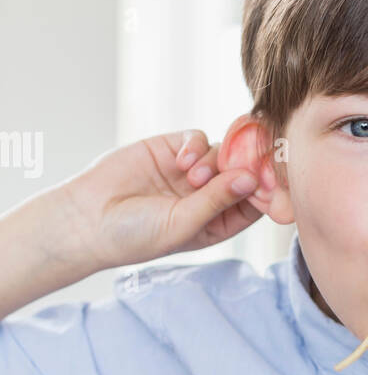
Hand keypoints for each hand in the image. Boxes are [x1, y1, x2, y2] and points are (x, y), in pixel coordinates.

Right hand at [64, 129, 262, 269]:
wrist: (88, 219)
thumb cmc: (135, 235)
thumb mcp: (183, 224)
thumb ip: (217, 200)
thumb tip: (252, 177)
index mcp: (218, 222)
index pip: (255, 202)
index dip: (267, 191)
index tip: (272, 184)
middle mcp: (209, 196)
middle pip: (245, 173)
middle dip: (248, 168)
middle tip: (245, 167)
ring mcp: (191, 171)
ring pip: (224, 153)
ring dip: (215, 162)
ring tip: (192, 178)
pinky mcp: (172, 148)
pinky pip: (198, 138)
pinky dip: (196, 146)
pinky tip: (182, 161)